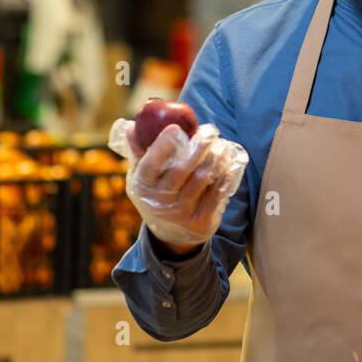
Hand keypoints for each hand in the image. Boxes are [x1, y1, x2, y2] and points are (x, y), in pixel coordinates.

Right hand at [108, 117, 247, 248]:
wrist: (170, 235)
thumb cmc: (155, 194)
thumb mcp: (141, 178)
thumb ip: (138, 152)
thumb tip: (130, 125)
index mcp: (143, 186)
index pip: (150, 164)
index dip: (163, 145)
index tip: (176, 128)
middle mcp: (160, 201)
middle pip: (182, 169)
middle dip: (199, 147)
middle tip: (210, 131)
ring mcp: (181, 213)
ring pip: (203, 178)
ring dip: (216, 158)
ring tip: (222, 146)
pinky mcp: (202, 221)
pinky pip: (218, 193)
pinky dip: (226, 175)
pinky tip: (230, 163)